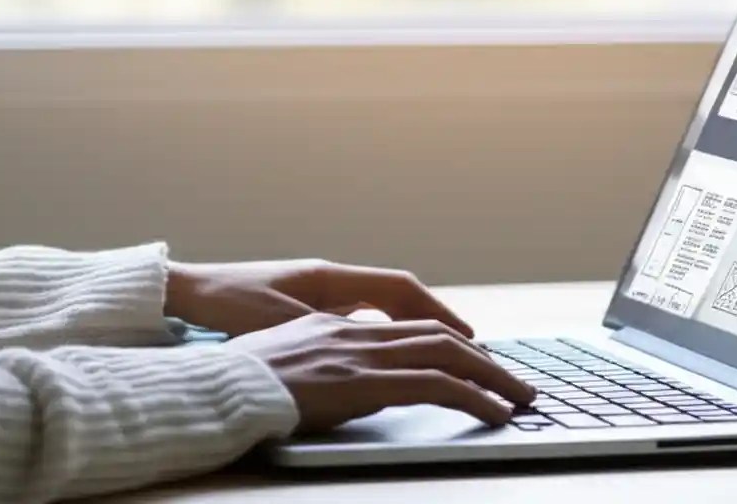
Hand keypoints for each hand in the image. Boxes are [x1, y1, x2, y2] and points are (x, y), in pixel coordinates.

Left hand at [164, 259, 472, 336]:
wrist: (187, 292)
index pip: (399, 289)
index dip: (436, 311)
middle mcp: (329, 278)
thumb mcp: (281, 323)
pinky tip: (390, 347)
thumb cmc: (226, 305)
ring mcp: (317, 288)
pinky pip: (360, 311)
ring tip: (439, 347)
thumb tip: (373, 340)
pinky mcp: (304, 302)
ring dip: (412, 322)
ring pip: (380, 303)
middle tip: (469, 344)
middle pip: (397, 294)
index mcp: (328, 278)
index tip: (466, 334)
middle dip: (435, 318)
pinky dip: (385, 326)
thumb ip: (327, 331)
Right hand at [224, 313, 535, 431]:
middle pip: (438, 336)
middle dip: (484, 359)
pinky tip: (496, 412)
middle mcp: (356, 331)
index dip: (449, 340)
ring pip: (448, 355)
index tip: (475, 358)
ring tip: (521, 397)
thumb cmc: (237, 382)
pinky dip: (475, 396)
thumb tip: (347, 381)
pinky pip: (436, 385)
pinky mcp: (364, 383)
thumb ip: (322, 362)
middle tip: (515, 380)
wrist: (215, 386)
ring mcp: (362, 354)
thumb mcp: (285, 361)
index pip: (409, 324)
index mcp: (336, 323)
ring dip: (492, 376)